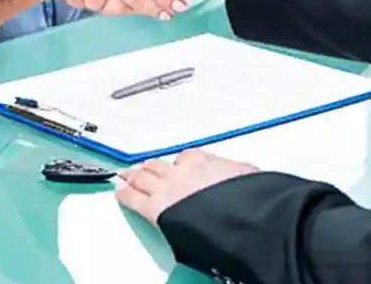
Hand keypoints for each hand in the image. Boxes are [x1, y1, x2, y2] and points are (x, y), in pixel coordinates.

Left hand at [116, 149, 258, 223]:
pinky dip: (125, 194)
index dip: (181, 163)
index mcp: (205, 162)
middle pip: (161, 165)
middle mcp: (182, 171)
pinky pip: (134, 198)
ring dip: (134, 175)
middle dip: (152, 167)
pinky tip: (120, 193)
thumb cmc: (246, 197)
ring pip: (144, 177)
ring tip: (127, 175)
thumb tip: (251, 175)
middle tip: (144, 167)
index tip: (180, 165)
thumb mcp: (250, 177)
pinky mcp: (155, 208)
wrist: (237, 213)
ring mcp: (166, 188)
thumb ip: (243, 174)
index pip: (188, 158)